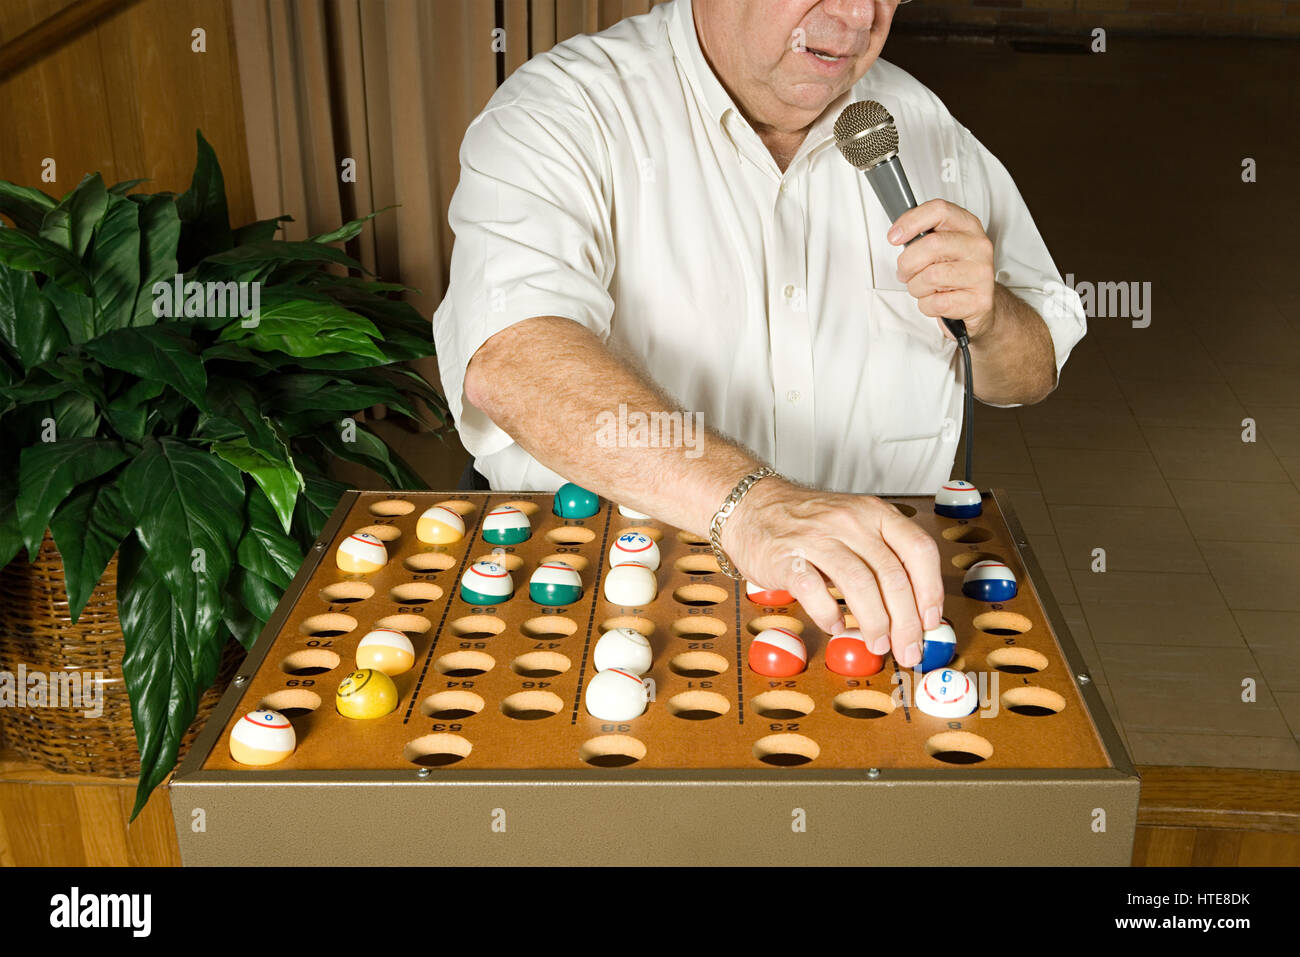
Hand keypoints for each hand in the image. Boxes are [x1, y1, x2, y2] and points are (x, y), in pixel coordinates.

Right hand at [719, 478, 944, 668]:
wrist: (750, 506)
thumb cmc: (806, 523)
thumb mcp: (853, 524)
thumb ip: (880, 557)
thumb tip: (913, 610)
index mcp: (874, 513)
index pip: (919, 550)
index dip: (931, 590)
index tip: (931, 621)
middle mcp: (850, 521)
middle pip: (892, 576)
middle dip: (906, 622)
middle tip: (908, 649)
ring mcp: (817, 538)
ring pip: (860, 585)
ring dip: (875, 624)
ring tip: (877, 644)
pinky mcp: (786, 558)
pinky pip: (815, 592)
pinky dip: (829, 616)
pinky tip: (835, 626)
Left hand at [888, 198, 995, 341]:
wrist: (978, 305)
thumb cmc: (953, 273)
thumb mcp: (941, 248)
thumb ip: (922, 237)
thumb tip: (898, 235)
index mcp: (968, 226)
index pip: (939, 210)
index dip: (911, 221)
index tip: (894, 237)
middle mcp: (978, 246)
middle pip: (931, 245)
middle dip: (907, 263)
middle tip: (905, 272)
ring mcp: (981, 273)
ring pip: (930, 277)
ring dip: (916, 287)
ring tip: (924, 288)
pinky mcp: (979, 300)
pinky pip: (937, 302)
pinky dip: (927, 305)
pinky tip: (936, 300)